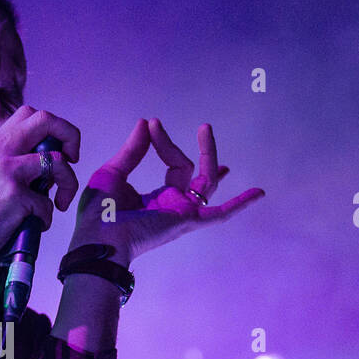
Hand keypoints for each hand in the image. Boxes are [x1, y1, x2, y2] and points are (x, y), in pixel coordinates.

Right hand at [0, 104, 80, 276]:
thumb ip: (10, 164)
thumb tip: (46, 169)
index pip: (30, 115)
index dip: (53, 129)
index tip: (59, 151)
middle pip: (46, 120)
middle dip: (71, 137)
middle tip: (73, 160)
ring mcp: (6, 171)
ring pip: (58, 162)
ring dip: (68, 183)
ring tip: (60, 202)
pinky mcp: (14, 196)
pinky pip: (47, 203)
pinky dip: (45, 218)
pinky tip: (32, 226)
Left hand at [74, 118, 263, 261]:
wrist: (99, 235)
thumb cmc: (99, 213)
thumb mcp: (113, 172)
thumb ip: (132, 150)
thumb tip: (145, 123)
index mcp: (156, 199)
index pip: (173, 165)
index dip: (164, 143)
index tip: (152, 124)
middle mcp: (173, 206)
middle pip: (188, 169)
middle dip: (177, 147)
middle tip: (172, 126)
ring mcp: (182, 213)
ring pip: (206, 181)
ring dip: (207, 154)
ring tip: (204, 129)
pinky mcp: (187, 220)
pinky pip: (220, 213)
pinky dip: (240, 204)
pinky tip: (259, 192)